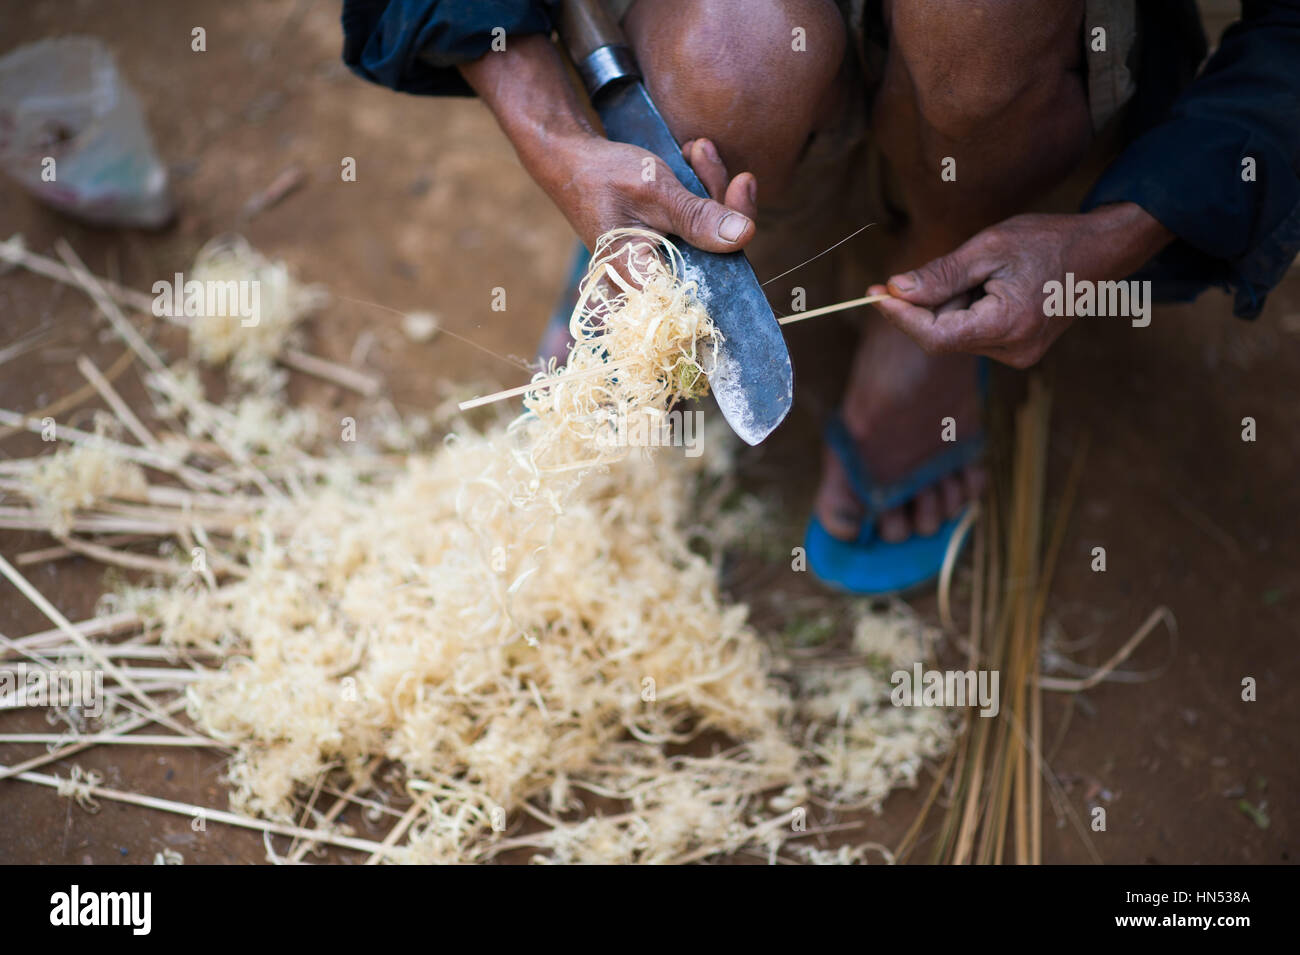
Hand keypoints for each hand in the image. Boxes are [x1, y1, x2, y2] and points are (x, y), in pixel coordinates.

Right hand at [458, 35, 756, 254]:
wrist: (570, 161)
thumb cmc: (602, 177)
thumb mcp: (655, 191)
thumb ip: (699, 217)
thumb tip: (746, 236)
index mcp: (644, 281)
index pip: (710, 282)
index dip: (734, 238)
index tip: (742, 184)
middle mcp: (654, 282)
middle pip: (716, 256)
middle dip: (720, 197)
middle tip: (707, 153)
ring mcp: (662, 264)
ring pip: (711, 236)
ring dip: (710, 185)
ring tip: (695, 148)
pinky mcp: (666, 246)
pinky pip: (698, 226)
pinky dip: (700, 190)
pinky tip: (689, 157)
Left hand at [870, 203, 1173, 367]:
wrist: (1100, 251)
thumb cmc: (1047, 240)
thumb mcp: (988, 247)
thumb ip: (941, 274)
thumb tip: (895, 291)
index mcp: (1007, 325)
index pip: (934, 336)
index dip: (900, 317)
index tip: (873, 293)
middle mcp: (1013, 350)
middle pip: (943, 335)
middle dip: (929, 304)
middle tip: (943, 267)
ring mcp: (1018, 355)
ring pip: (957, 334)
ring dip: (953, 305)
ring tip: (988, 274)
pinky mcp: (1018, 350)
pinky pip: (974, 333)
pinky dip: (969, 310)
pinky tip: (994, 287)